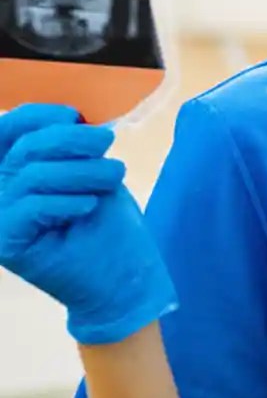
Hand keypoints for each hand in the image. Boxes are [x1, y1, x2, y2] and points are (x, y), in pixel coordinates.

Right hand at [0, 104, 177, 344]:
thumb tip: (68, 116)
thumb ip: (70, 148)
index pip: (8, 131)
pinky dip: (66, 202)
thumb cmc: (108, 226)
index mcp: (14, 172)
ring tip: (114, 177)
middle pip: (23, 149)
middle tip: (108, 145)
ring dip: (82, 172)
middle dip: (71, 140)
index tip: (75, 116)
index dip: (37, 116)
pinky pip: (30, 207)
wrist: (123, 281)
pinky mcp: (6, 243)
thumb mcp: (92, 174)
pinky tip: (90, 206)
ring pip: (32, 176)